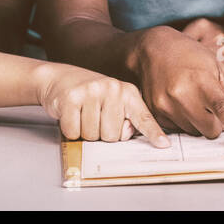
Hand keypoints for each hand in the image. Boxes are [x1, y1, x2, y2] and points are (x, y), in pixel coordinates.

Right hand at [36, 64, 169, 146]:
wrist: (60, 78)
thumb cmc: (91, 96)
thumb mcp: (114, 102)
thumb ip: (126, 118)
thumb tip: (127, 133)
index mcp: (128, 92)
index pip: (143, 117)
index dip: (153, 133)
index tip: (164, 145)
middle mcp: (112, 89)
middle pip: (112, 136)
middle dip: (101, 134)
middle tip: (94, 118)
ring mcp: (91, 92)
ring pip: (92, 136)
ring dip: (84, 132)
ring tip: (82, 115)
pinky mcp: (71, 98)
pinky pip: (73, 132)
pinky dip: (70, 130)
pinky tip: (71, 115)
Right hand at [133, 26, 223, 146]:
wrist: (153, 49)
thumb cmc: (189, 55)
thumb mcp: (216, 65)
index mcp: (202, 80)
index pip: (223, 108)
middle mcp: (182, 95)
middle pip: (210, 130)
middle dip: (216, 124)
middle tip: (212, 107)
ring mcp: (166, 106)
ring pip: (194, 132)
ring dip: (199, 122)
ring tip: (193, 99)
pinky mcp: (156, 113)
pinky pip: (179, 129)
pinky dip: (184, 120)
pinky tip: (180, 102)